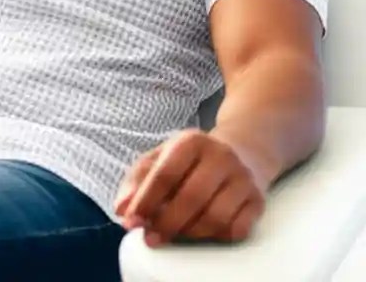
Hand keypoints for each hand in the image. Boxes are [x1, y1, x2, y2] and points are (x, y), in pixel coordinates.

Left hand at [115, 129, 265, 246]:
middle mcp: (221, 156)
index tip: (132, 221)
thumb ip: (136, 182)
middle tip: (151, 238)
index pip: (164, 175)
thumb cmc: (190, 160)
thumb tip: (122, 210)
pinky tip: (202, 231)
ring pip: (215, 218)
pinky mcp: (258, 200)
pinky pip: (236, 229)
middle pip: (191, 198)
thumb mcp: (159, 159)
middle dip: (166, 223)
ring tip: (175, 233)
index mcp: (190, 142)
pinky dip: (216, 236)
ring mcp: (243, 178)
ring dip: (190, 233)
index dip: (145, 202)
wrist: (242, 151)